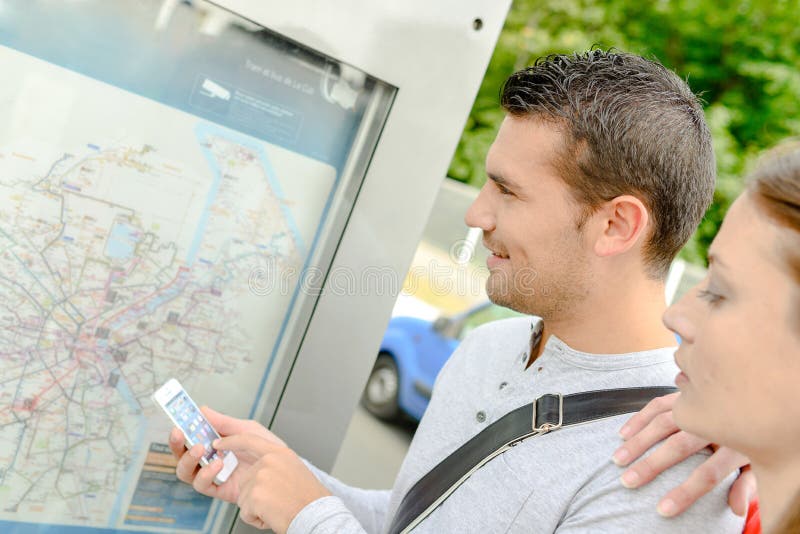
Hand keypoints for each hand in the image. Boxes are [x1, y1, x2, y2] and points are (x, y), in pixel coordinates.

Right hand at [168, 406, 285, 502]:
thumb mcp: (246, 429)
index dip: (179, 431)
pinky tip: (217, 464)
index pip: (189, 437)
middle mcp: (210, 458)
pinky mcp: (220, 489)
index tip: (176, 422)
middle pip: (181, 455)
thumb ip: (224, 422)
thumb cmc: (267, 448)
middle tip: (180, 433)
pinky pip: (203, 485)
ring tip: (200, 448)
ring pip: (186, 472)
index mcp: (214, 442)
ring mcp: (213, 474)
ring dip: (189, 459)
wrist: (283, 467)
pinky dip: (205, 474)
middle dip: (176, 444)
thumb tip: (202, 410)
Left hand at [213, 433, 330, 533]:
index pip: (249, 439)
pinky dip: (256, 518)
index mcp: (279, 452)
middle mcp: (269, 461)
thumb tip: (252, 464)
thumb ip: (272, 460)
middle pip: (246, 478)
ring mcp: (260, 477)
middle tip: (277, 498)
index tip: (218, 444)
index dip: (231, 441)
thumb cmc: (307, 496)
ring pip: (243, 496)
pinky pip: (244, 511)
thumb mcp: (292, 466)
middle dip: (255, 494)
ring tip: (277, 506)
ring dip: (256, 507)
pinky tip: (272, 514)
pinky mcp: (254, 495)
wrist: (316, 515)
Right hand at [612, 392, 755, 516]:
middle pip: (680, 446)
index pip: (708, 473)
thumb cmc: (754, 436)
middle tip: (627, 481)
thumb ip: (746, 485)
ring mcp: (698, 403)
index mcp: (736, 445)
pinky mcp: (685, 392)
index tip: (662, 509)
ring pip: (663, 422)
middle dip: (651, 465)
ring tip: (619, 459)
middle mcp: (716, 421)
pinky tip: (623, 433)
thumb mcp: (760, 463)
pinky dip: (639, 418)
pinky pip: (657, 403)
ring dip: (638, 441)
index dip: (684, 493)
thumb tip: (736, 509)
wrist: (756, 393)